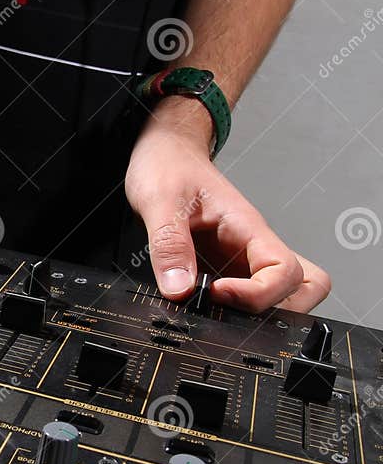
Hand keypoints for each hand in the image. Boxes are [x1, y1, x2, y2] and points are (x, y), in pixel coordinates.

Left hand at [125, 97, 329, 312]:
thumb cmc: (168, 166)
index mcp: (247, 226)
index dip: (257, 293)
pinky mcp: (226, 265)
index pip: (284, 270)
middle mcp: (253, 245)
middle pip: (305, 286)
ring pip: (287, 292)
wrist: (165, 152)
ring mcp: (243, 257)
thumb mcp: (159, 200)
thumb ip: (169, 244)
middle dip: (274, 310)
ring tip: (219, 311)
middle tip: (227, 311)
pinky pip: (251, 292)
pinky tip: (205, 305)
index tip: (217, 292)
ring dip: (261, 310)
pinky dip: (237, 307)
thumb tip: (180, 289)